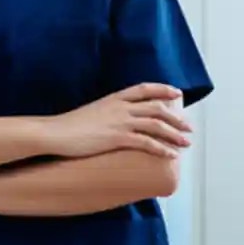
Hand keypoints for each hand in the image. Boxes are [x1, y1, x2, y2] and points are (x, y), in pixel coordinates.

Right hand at [45, 83, 192, 159]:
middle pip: (156, 107)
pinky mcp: (117, 137)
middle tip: (188, 127)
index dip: (163, 89)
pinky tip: (170, 155)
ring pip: (156, 124)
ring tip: (186, 143)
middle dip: (176, 117)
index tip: (176, 93)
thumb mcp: (92, 112)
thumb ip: (107, 113)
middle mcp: (120, 107)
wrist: (55, 133)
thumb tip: (115, 121)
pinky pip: (146, 142)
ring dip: (174, 134)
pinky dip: (161, 148)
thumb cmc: (69, 126)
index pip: (144, 88)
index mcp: (114, 98)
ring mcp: (119, 121)